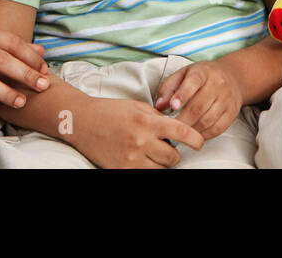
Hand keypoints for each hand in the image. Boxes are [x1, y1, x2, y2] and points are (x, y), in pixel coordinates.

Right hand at [73, 98, 203, 168]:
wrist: (82, 121)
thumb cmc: (111, 111)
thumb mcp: (138, 107)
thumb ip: (158, 117)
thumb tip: (176, 128)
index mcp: (147, 122)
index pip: (182, 132)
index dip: (196, 140)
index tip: (199, 143)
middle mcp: (141, 141)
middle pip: (173, 157)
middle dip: (173, 153)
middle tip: (165, 146)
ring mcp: (131, 158)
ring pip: (161, 169)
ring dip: (161, 163)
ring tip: (152, 153)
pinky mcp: (122, 170)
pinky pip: (145, 174)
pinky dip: (148, 168)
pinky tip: (142, 159)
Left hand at [154, 59, 242, 138]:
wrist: (232, 76)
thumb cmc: (201, 77)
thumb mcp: (183, 74)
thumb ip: (168, 88)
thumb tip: (159, 106)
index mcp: (202, 72)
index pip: (193, 82)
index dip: (182, 95)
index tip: (173, 106)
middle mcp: (217, 84)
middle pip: (199, 106)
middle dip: (183, 120)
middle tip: (170, 128)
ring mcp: (227, 98)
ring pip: (208, 119)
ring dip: (192, 129)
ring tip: (181, 133)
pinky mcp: (232, 112)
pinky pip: (218, 128)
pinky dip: (204, 135)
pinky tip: (195, 134)